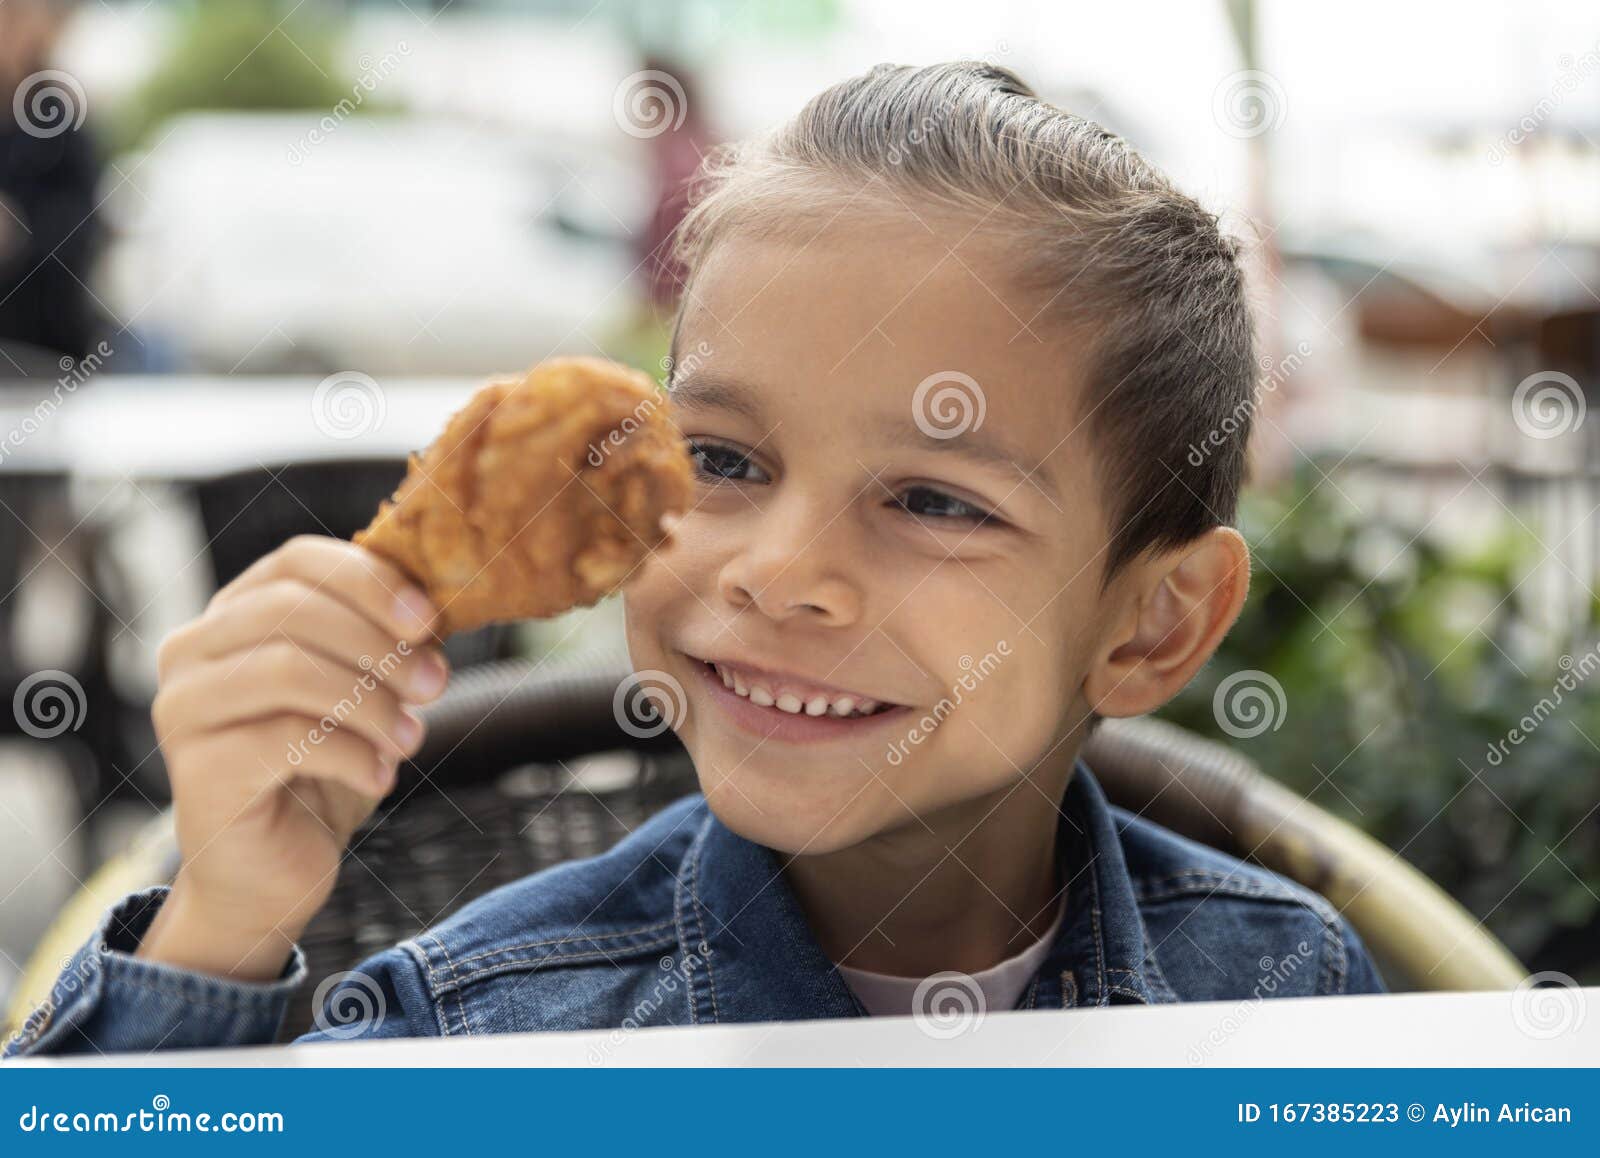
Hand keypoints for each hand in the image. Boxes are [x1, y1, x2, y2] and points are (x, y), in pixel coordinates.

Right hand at [139, 536, 447, 980]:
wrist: (274, 874)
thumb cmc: (324, 771)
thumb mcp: (364, 692)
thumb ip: (386, 643)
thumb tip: (436, 612)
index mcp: (233, 615)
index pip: (297, 560)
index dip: (369, 579)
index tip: (429, 620)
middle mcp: (192, 650)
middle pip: (292, 608)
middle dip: (379, 644)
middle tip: (436, 684)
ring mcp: (183, 708)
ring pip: (287, 669)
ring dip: (370, 701)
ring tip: (412, 738)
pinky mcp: (195, 770)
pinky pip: (285, 738)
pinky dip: (352, 754)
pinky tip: (380, 779)